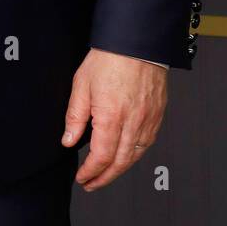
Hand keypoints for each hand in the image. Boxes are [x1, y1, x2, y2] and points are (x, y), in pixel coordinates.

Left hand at [61, 48, 166, 190]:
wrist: (136, 41)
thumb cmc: (109, 58)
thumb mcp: (81, 85)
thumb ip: (75, 116)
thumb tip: (68, 140)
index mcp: (112, 117)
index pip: (101, 157)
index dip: (91, 172)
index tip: (82, 178)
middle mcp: (133, 123)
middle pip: (120, 163)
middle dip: (104, 178)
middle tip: (92, 184)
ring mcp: (149, 120)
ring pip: (135, 156)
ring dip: (120, 169)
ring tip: (106, 173)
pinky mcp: (158, 115)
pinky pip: (147, 143)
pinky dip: (135, 155)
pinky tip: (125, 155)